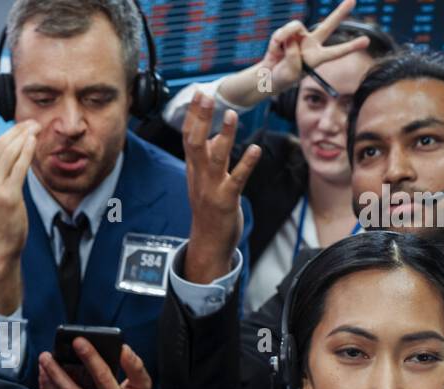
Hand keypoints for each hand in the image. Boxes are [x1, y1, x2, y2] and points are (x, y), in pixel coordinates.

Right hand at [0, 120, 38, 315]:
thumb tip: (10, 146)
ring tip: (36, 129)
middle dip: (18, 131)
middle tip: (33, 123)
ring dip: (24, 137)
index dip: (8, 134)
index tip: (22, 126)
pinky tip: (35, 142)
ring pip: (9, 153)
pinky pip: (19, 165)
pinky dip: (28, 151)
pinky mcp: (7, 195)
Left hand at [36, 341, 162, 388]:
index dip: (90, 357)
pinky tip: (44, 378)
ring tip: (42, 363)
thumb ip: (135, 367)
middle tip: (46, 355)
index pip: (103, 377)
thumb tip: (122, 348)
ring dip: (48, 381)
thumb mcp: (143, 388)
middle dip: (56, 372)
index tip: (78, 341)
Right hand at [181, 92, 260, 283]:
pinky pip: (236, 179)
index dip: (192, 115)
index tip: (198, 93)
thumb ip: (212, 157)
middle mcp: (199, 176)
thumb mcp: (206, 179)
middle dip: (199, 118)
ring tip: (232, 114)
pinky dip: (246, 164)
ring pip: (214, 158)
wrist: (208, 242)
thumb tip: (219, 134)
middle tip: (206, 95)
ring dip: (224, 136)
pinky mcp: (226, 200)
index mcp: (193, 170)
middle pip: (195, 142)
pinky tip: (255, 149)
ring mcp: (211, 188)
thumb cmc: (210, 208)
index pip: (188, 137)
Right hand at [257, 0, 370, 95]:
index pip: (336, 52)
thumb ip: (293, 56)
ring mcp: (299, 37)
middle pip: (328, 26)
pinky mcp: (287, 34)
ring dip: (284, 37)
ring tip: (278, 52)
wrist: (268, 75)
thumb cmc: (283, 78)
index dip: (350, 46)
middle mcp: (311, 44)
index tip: (366, 41)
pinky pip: (282, 33)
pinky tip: (275, 50)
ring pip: (295, 27)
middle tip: (353, 0)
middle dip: (340, 13)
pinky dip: (276, 41)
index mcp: (317, 57)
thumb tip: (291, 37)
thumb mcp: (291, 72)